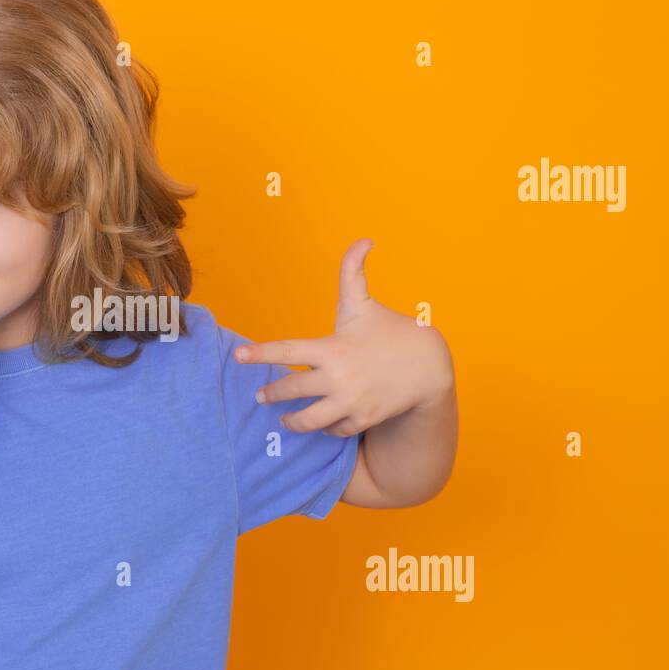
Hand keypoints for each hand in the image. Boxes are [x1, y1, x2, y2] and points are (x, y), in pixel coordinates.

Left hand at [234, 239, 453, 436]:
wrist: (430, 367)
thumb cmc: (391, 331)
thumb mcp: (366, 304)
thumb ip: (354, 272)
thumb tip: (364, 239)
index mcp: (331, 347)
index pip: (286, 351)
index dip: (260, 353)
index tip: (238, 356)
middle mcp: (337, 378)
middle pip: (289, 390)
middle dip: (270, 393)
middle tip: (259, 396)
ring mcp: (349, 402)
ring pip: (306, 419)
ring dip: (291, 420)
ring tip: (284, 418)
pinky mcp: (362, 420)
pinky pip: (332, 429)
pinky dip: (324, 427)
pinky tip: (320, 421)